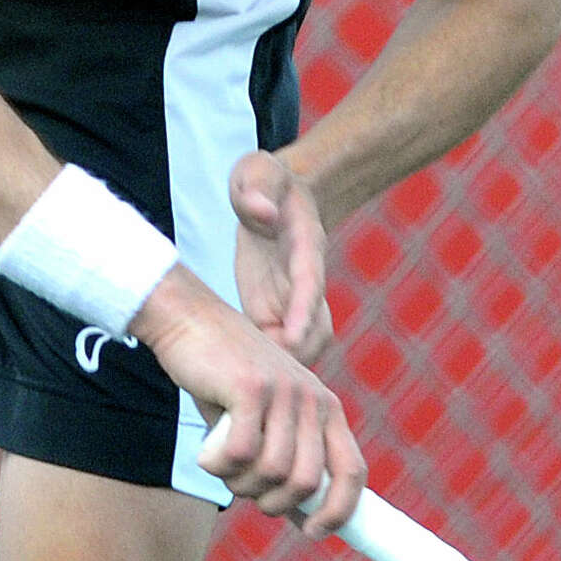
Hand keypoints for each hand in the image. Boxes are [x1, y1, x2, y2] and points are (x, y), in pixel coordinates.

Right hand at [131, 265, 365, 534]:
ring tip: (222, 461)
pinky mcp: (250, 388)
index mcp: (323, 404)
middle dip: (272, 501)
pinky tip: (207, 449)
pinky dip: (219, 464)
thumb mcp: (265, 414)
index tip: (314, 531)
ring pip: (272, 472)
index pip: (351, 469)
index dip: (339, 510)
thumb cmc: (223, 374)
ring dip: (240, 482)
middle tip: (243, 486)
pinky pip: (240, 455)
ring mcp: (282, 390)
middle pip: (305, 482)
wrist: (188, 319)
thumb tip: (302, 515)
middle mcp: (311, 396)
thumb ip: (284, 454)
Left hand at [232, 149, 332, 367]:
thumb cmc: (265, 180)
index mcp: (306, 243)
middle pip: (316, 327)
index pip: (309, 281)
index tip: (292, 338)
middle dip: (295, 353)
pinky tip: (243, 379)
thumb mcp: (256, 173)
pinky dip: (269, 364)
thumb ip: (256, 190)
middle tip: (262, 379)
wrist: (276, 191)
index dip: (302, 311)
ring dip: (284, 366)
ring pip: (305, 343)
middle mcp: (307, 277)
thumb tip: (262, 211)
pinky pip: (281, 344)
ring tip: (252, 387)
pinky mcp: (280, 307)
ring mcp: (295, 295)